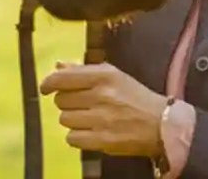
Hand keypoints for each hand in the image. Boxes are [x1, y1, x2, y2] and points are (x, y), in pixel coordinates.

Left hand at [39, 61, 167, 156]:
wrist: (161, 124)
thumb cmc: (136, 97)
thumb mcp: (114, 76)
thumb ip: (84, 70)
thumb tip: (58, 66)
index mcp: (104, 76)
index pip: (62, 78)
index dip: (48, 83)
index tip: (45, 88)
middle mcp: (101, 95)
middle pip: (61, 100)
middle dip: (67, 102)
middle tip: (81, 104)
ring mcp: (101, 119)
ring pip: (64, 119)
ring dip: (73, 119)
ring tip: (88, 118)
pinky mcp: (102, 140)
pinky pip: (71, 138)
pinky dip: (78, 136)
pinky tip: (90, 131)